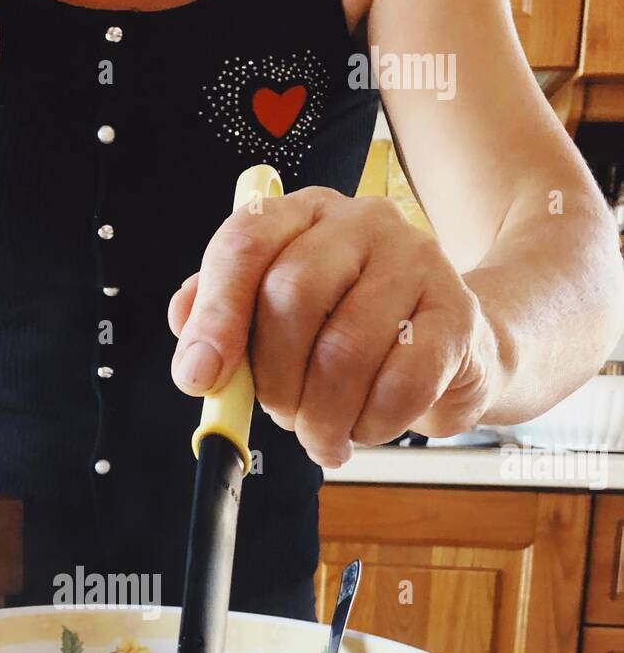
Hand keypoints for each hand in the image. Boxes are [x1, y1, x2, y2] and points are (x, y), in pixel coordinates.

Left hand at [168, 189, 504, 464]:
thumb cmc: (347, 335)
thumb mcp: (275, 326)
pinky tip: (366, 429)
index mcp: (302, 215)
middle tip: (282, 417)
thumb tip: (193, 362)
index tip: (200, 378)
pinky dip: (372, 425)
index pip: (246, 244)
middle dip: (275, 379)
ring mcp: (417, 260)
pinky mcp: (458, 314)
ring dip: (322, 417)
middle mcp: (361, 222)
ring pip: (345, 350)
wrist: (452, 348)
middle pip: (294, 295)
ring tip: (324, 437)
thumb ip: (224, 329)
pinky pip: (401, 384)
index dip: (217, 315)